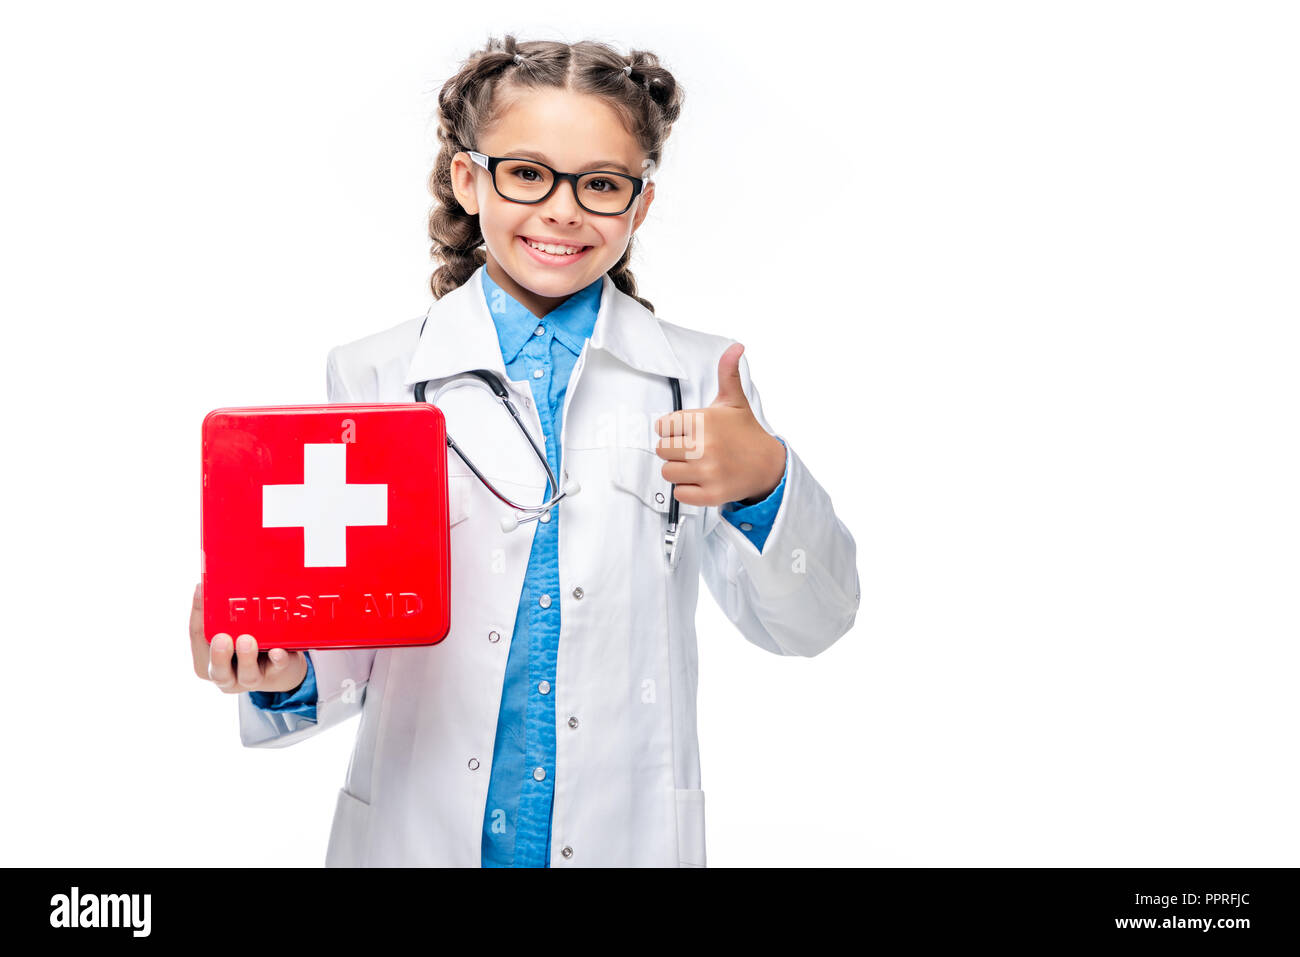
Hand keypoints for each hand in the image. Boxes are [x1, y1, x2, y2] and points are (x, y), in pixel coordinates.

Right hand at [189, 581, 308, 693]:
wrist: (278, 671)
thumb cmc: (246, 644)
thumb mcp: (229, 631)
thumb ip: (218, 614)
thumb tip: (206, 582)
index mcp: (208, 662)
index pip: (198, 638)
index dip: (198, 615)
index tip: (201, 589)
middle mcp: (227, 675)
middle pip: (218, 670)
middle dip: (219, 655)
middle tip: (222, 638)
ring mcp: (252, 677)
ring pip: (247, 674)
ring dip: (247, 657)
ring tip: (247, 640)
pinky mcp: (277, 673)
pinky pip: (277, 668)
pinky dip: (278, 659)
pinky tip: (278, 652)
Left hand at [654, 342, 785, 507]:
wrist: (768, 466)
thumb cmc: (745, 433)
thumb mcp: (734, 401)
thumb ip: (727, 373)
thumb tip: (736, 347)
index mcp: (703, 421)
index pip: (662, 426)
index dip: (673, 429)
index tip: (689, 431)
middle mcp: (703, 446)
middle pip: (662, 449)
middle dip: (676, 449)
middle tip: (694, 449)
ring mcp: (707, 472)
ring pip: (667, 472)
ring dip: (679, 470)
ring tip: (697, 464)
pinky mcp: (710, 494)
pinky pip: (679, 493)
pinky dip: (687, 489)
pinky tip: (701, 479)